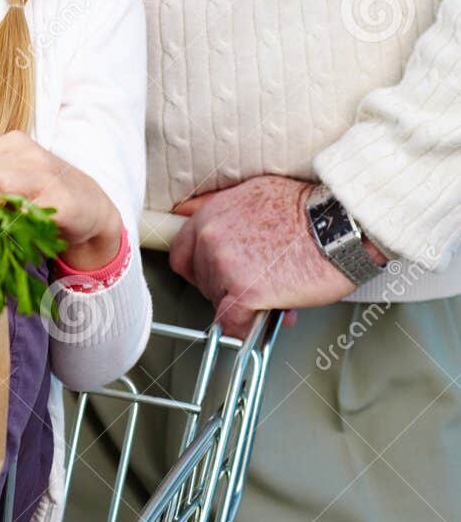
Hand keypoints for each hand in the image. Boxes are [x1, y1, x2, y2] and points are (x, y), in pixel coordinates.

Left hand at [0, 131, 122, 268]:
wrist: (92, 212)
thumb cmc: (40, 196)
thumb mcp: (1, 178)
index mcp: (10, 143)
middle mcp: (27, 151)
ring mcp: (46, 172)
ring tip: (3, 227)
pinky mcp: (62, 200)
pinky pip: (24, 211)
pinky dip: (15, 226)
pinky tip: (20, 232)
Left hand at [169, 176, 358, 337]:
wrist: (340, 224)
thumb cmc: (308, 210)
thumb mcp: (254, 192)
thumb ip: (222, 209)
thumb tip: (201, 223)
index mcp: (212, 213)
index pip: (182, 253)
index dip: (201, 269)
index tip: (215, 276)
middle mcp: (211, 236)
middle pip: (201, 281)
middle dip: (226, 287)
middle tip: (255, 285)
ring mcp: (225, 264)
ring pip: (218, 302)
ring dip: (242, 305)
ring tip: (272, 294)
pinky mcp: (245, 291)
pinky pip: (232, 323)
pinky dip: (245, 329)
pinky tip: (260, 323)